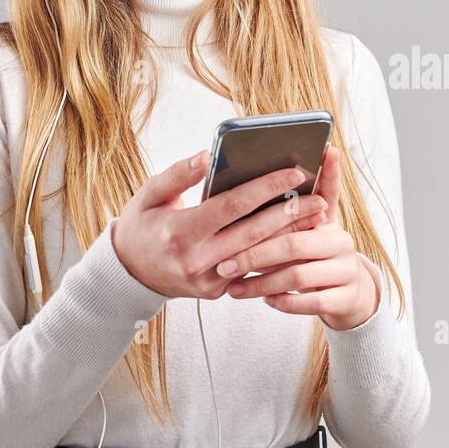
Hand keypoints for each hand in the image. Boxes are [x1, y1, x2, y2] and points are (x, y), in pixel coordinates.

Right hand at [110, 150, 328, 299]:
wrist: (128, 273)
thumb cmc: (141, 225)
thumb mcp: (149, 195)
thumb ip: (177, 175)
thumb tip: (207, 156)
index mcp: (180, 231)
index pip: (232, 206)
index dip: (266, 188)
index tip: (294, 172)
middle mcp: (197, 259)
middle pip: (253, 233)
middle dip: (290, 214)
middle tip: (320, 197)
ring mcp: (208, 280)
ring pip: (258, 255)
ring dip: (290, 235)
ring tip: (317, 216)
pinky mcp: (217, 291)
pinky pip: (252, 270)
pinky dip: (276, 254)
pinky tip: (297, 237)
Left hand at [215, 144, 380, 329]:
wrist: (348, 294)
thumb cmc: (311, 258)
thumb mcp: (302, 232)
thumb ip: (282, 213)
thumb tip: (250, 188)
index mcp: (328, 219)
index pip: (325, 193)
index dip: (326, 173)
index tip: (323, 151)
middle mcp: (342, 240)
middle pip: (294, 242)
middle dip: (255, 254)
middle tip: (223, 264)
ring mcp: (346, 269)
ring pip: (298, 275)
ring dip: (261, 283)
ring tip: (234, 287)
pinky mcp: (346, 297)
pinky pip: (311, 302)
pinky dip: (284, 301)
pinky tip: (266, 300)